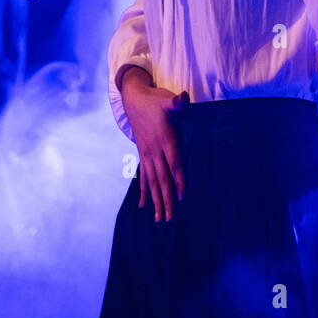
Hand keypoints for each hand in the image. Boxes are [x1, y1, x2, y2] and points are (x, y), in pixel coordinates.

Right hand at [119, 67, 188, 222]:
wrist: (133, 99)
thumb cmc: (154, 100)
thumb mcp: (167, 99)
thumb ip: (176, 102)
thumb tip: (184, 98)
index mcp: (164, 139)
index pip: (173, 163)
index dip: (178, 179)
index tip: (181, 196)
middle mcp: (154, 150)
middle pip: (161, 178)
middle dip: (165, 198)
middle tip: (169, 217)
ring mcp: (147, 154)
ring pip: (152, 181)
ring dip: (155, 200)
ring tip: (159, 218)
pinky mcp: (142, 154)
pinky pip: (143, 176)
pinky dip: (144, 190)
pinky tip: (143, 205)